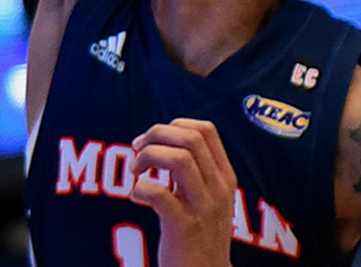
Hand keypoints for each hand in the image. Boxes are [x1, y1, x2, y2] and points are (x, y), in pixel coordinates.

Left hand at [129, 119, 238, 266]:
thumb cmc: (199, 234)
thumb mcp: (207, 197)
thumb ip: (193, 170)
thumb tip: (158, 139)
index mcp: (224, 177)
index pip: (206, 130)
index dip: (174, 125)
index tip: (154, 140)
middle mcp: (218, 189)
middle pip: (190, 138)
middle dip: (156, 135)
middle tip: (138, 151)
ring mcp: (203, 208)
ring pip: (179, 159)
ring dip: (148, 156)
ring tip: (136, 170)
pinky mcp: (184, 228)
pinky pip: (159, 194)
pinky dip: (141, 189)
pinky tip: (136, 197)